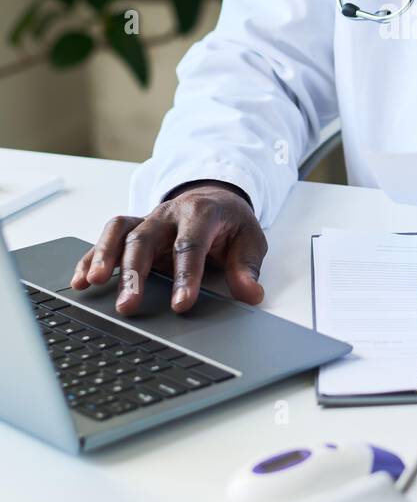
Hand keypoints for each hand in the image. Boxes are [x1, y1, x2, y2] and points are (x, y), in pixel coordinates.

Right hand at [69, 182, 267, 314]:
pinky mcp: (132, 228)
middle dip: (135, 272)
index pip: (190, 246)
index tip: (181, 304)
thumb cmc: (230, 223)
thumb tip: (251, 295)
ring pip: (119, 232)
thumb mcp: (250, 240)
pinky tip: (80, 280)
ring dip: (104, 256)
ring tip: (92, 283)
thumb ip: (247, 268)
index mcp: (201, 214)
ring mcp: (147, 219)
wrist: (215, 197)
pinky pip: (107, 238)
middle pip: (146, 239)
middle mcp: (169, 214)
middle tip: (128, 304)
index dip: (186, 276)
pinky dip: (90, 257)